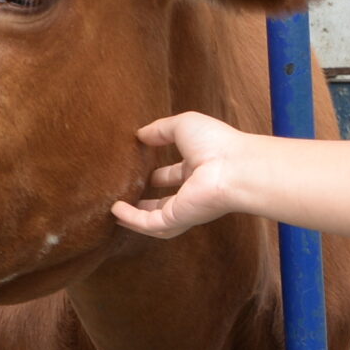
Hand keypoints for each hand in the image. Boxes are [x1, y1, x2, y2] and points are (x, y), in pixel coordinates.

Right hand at [113, 111, 254, 238]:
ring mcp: (186, 206)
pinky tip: (116, 211)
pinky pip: (150, 223)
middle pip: (169, 199)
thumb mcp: (183, 125)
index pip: (177, 173)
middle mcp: (194, 189)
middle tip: (129, 195)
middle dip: (150, 200)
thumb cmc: (216, 142)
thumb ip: (160, 129)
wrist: (234, 167)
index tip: (143, 169)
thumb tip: (141, 134)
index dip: (161, 173)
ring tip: (116, 210)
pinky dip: (132, 219)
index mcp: (199, 167)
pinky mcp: (178, 218)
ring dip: (137, 216)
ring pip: (158, 217)